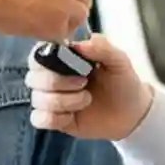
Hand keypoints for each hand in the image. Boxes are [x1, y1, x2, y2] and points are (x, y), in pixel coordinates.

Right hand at [26, 34, 153, 140]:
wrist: (131, 113)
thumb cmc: (122, 81)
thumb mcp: (118, 60)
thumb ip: (102, 47)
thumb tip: (80, 44)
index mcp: (62, 58)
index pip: (38, 54)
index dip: (47, 59)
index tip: (70, 63)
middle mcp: (52, 77)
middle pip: (33, 78)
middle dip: (57, 82)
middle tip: (83, 82)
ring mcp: (51, 99)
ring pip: (37, 99)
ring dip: (62, 101)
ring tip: (86, 99)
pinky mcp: (54, 119)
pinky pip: (39, 119)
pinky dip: (55, 118)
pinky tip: (72, 117)